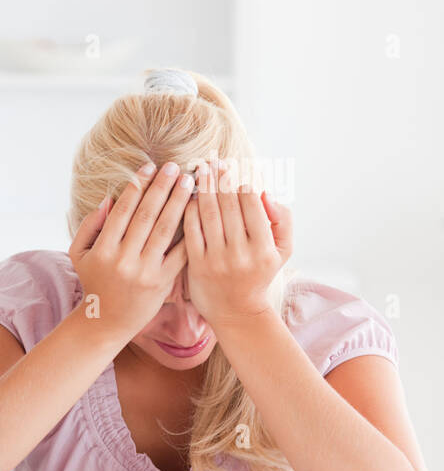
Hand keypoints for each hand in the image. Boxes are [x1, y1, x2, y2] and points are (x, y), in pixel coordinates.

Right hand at [68, 160, 192, 342]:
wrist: (107, 321)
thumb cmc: (94, 282)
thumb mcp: (80, 255)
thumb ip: (89, 225)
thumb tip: (109, 198)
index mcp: (103, 249)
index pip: (122, 210)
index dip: (137, 186)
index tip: (149, 167)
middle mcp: (123, 259)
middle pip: (147, 215)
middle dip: (161, 187)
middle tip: (175, 167)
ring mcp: (144, 271)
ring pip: (165, 229)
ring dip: (178, 202)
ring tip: (189, 182)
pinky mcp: (162, 282)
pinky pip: (179, 251)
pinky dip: (190, 231)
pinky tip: (197, 212)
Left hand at [183, 159, 292, 326]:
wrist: (236, 311)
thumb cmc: (259, 275)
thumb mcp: (282, 251)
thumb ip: (282, 220)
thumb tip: (265, 192)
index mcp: (264, 247)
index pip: (252, 205)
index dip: (242, 182)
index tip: (234, 166)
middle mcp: (241, 253)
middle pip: (229, 206)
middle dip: (220, 178)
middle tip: (212, 159)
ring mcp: (218, 259)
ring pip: (209, 215)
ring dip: (204, 188)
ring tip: (200, 170)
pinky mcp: (197, 265)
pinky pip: (192, 231)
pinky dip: (189, 210)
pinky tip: (187, 196)